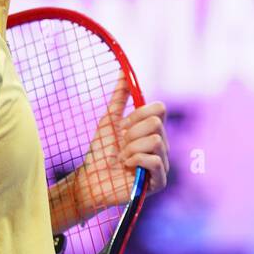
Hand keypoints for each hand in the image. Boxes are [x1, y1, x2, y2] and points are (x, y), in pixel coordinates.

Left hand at [74, 74, 169, 217]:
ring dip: (132, 149)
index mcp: (153, 131)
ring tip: (123, 158)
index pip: (160, 109)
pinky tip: (127, 167)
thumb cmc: (100, 152)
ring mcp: (162, 164)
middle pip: (157, 124)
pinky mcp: (159, 181)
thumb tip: (122, 72)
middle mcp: (162, 145)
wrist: (91, 179)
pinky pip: (155, 161)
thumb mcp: (109, 121)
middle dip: (132, 133)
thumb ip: (119, 97)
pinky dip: (135, 161)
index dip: (138, 115)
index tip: (122, 127)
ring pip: (155, 141)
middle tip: (121, 145)